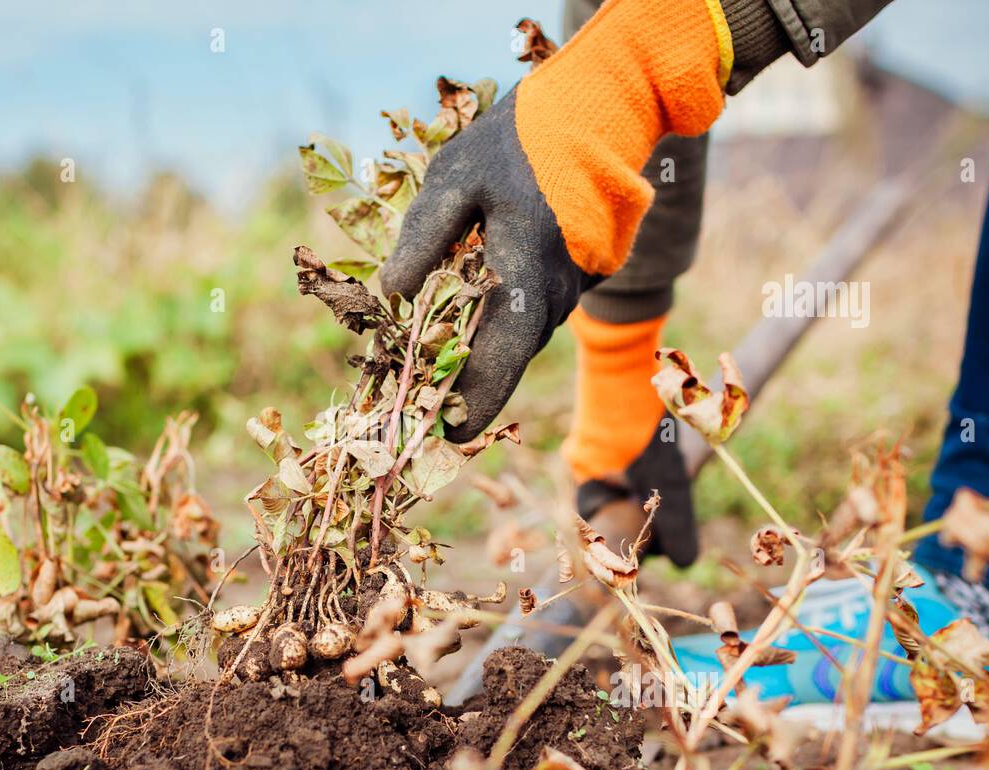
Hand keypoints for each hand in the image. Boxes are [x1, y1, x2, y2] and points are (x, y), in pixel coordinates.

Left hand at [382, 0, 727, 441]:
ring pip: (513, 342)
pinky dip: (493, 330)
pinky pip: (525, 319)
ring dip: (475, 359)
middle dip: (462, 391)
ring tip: (427, 374)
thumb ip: (423, 238)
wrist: (598, 113)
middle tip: (416, 411)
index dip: (471, 407)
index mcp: (526, 283)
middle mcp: (553, 301)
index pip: (498, 367)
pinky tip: (457, 326)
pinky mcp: (567, 281)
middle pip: (503, 365)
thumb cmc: (520, 143)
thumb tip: (389, 295)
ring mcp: (566, 293)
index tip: (444, 438)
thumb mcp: (457, 178)